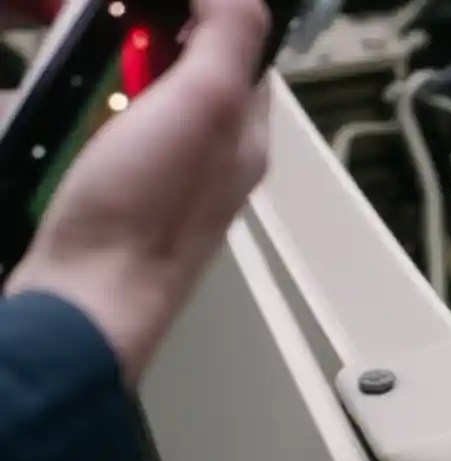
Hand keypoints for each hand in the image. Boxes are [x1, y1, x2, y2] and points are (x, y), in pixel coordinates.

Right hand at [5, 0, 270, 383]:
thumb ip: (229, 40)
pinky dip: (77, 119)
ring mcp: (159, 177)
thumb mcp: (203, 104)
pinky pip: (96, 136)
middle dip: (139, 49)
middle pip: (182, 72)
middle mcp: (210, 156)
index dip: (207, 16)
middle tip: (113, 53)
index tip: (165, 6)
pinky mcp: (113, 194)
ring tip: (83, 89)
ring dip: (100, 82)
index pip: (244, 50)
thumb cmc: (147, 217)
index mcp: (243, 133)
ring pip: (133, 102)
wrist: (87, 299)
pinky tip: (64, 128)